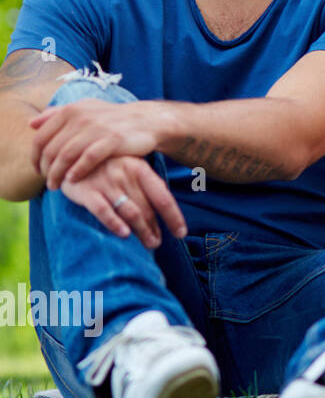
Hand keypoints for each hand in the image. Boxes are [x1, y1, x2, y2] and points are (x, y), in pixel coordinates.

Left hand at [30, 99, 164, 189]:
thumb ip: (57, 114)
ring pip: (66, 155)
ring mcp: (97, 128)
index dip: (35, 157)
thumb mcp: (85, 109)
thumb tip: (31, 123)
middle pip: (52, 149)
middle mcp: (81, 117)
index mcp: (70, 110)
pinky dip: (77, 171)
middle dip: (46, 169)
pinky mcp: (113, 140)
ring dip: (58, 174)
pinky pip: (88, 159)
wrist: (147, 121)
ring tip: (56, 186)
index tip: (38, 170)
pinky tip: (73, 180)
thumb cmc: (113, 118)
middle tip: (48, 182)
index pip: (41, 137)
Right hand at [59, 155, 186, 247]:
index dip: (174, 217)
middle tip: (157, 243)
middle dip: (155, 229)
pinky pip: (103, 210)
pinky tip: (124, 234)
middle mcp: (126, 174)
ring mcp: (106, 182)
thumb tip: (166, 212)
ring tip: (149, 244)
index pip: (163, 197)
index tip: (181, 233)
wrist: (70, 153)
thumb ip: (144, 186)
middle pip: (147, 208)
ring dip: (142, 231)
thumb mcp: (129, 168)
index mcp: (140, 168)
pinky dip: (114, 223)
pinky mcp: (86, 191)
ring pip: (130, 212)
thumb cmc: (106, 165)